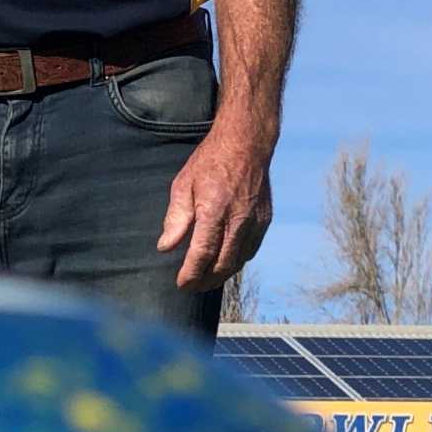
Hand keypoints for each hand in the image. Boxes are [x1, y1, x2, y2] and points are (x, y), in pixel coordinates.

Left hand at [158, 123, 271, 288]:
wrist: (246, 144)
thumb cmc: (209, 162)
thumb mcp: (183, 185)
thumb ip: (176, 219)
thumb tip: (166, 247)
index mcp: (215, 210)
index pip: (202, 253)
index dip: (191, 273)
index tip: (181, 284)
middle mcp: (239, 219)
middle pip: (223, 263)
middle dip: (206, 280)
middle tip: (191, 287)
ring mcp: (256, 221)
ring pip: (239, 260)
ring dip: (222, 275)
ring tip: (205, 281)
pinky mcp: (265, 220)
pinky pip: (251, 250)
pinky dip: (237, 261)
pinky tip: (224, 264)